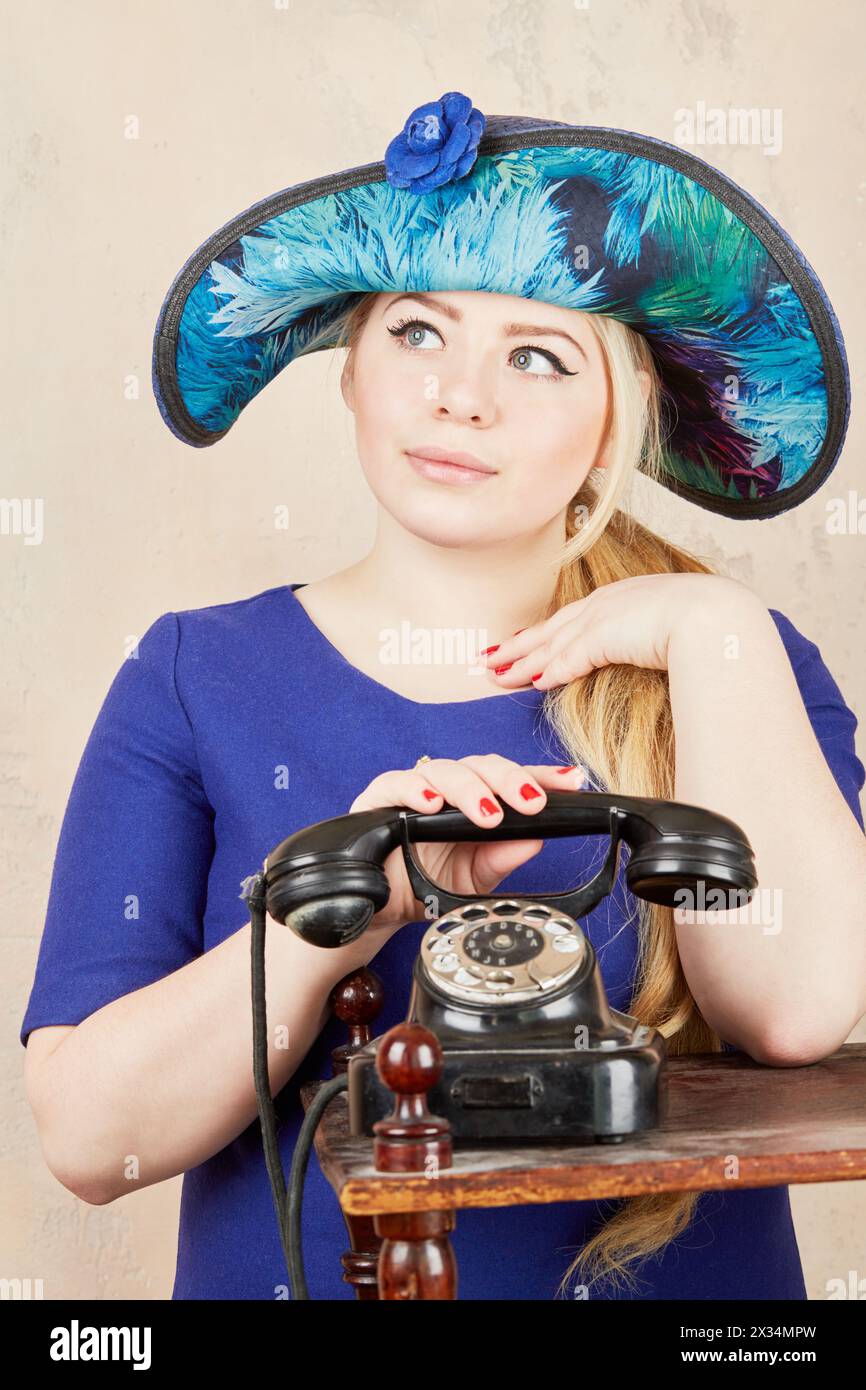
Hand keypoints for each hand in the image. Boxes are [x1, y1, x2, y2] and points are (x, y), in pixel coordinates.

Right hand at [348, 755, 585, 930]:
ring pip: (444, 770)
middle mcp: (449, 789)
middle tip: (532, 803)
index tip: (574, 781)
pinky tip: (431, 804)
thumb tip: (536, 840)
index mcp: (477, 802)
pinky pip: (396, 782)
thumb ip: (502, 859)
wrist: (382, 908)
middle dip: (512, 780)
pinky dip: (415, 789)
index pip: (512, 780)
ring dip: (470, 788)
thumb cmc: (429, 885)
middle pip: (482, 766)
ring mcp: (414, 789)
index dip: (542, 777)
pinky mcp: (379, 798)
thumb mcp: (475, 879)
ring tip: (487, 813)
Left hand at [484, 574, 757, 689]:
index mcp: (623, 597)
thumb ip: (650, 640)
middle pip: (550, 627)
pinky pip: (568, 657)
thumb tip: (647, 653)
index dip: (544, 633)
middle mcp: (608, 602)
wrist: (718, 617)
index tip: (522, 642)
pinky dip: (549, 670)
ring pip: (551, 643)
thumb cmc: (709, 624)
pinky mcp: (604, 636)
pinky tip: (533, 683)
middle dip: (517, 644)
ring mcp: (604, 617)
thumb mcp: (674, 628)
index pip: (572, 618)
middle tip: (488, 658)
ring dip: (521, 660)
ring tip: (496, 676)